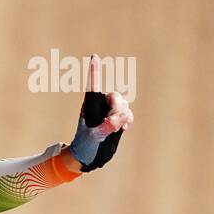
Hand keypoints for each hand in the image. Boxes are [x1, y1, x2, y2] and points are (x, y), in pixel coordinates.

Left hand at [67, 53, 133, 171]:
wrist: (89, 156)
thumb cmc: (84, 145)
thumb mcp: (92, 138)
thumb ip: (104, 128)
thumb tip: (116, 122)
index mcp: (90, 105)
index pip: (93, 87)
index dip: (94, 72)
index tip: (94, 57)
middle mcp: (101, 105)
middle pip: (115, 97)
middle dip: (117, 110)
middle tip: (113, 124)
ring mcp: (110, 111)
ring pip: (124, 105)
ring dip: (122, 116)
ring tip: (116, 129)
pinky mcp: (118, 119)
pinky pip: (128, 114)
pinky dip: (128, 119)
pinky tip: (124, 128)